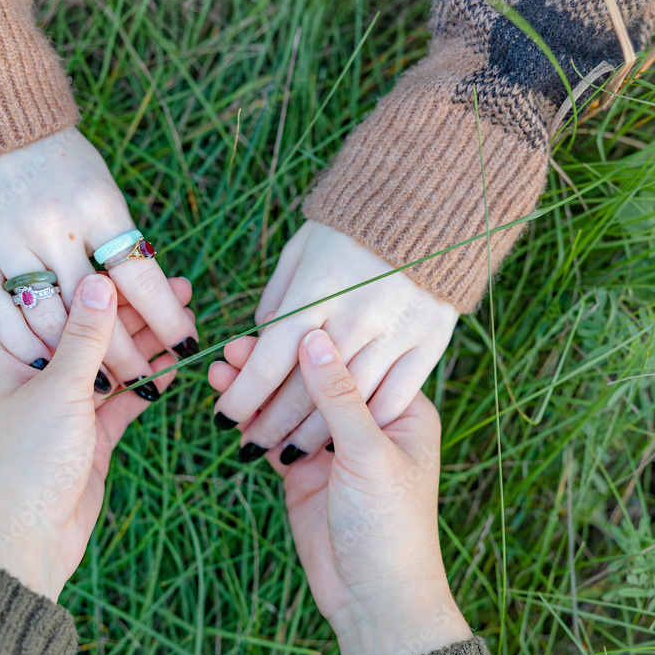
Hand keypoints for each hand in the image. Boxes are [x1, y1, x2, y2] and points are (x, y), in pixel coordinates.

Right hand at [0, 127, 199, 388]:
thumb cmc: (58, 161)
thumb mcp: (101, 189)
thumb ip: (120, 241)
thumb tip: (154, 299)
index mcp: (97, 205)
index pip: (141, 276)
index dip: (165, 318)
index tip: (185, 345)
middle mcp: (52, 224)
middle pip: (97, 310)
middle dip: (126, 354)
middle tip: (145, 379)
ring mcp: (7, 239)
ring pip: (49, 319)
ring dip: (77, 360)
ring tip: (104, 383)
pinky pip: (1, 315)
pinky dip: (28, 345)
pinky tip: (49, 362)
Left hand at [0, 274, 183, 601]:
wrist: (24, 540)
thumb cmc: (26, 460)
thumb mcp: (59, 390)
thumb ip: (87, 336)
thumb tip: (102, 278)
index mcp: (9, 354)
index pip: (62, 306)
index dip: (105, 286)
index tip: (144, 267)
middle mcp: (35, 375)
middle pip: (93, 333)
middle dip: (136, 316)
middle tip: (183, 292)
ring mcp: (64, 405)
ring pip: (113, 365)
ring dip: (148, 348)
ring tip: (187, 323)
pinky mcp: (88, 434)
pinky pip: (123, 399)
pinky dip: (148, 384)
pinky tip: (175, 366)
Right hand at [209, 330, 470, 654]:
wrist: (376, 599)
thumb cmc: (391, 524)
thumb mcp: (366, 451)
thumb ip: (337, 394)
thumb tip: (312, 334)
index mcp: (401, 410)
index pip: (352, 361)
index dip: (312, 340)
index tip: (273, 320)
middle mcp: (367, 424)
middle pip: (315, 381)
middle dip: (275, 365)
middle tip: (232, 346)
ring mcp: (333, 449)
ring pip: (290, 407)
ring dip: (257, 390)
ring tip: (220, 368)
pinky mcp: (305, 474)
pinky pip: (274, 438)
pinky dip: (251, 423)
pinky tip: (227, 404)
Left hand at [212, 220, 457, 463]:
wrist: (430, 204)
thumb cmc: (350, 226)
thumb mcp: (302, 248)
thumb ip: (277, 298)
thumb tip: (256, 342)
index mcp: (318, 289)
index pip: (270, 358)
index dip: (243, 395)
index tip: (223, 416)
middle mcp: (358, 314)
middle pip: (305, 389)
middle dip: (270, 423)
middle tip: (248, 444)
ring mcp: (398, 330)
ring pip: (348, 404)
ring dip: (312, 435)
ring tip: (286, 449)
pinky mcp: (431, 341)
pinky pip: (395, 398)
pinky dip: (364, 423)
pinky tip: (340, 437)